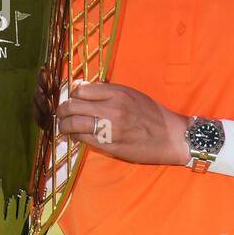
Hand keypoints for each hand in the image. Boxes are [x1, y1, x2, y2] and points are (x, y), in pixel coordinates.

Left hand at [56, 80, 189, 164]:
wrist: (172, 137)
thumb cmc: (152, 114)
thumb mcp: (132, 94)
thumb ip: (108, 92)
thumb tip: (82, 90)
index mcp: (117, 93)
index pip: (80, 89)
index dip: (72, 94)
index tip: (71, 98)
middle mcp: (112, 109)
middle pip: (71, 105)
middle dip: (61, 110)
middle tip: (61, 114)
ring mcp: (109, 128)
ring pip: (72, 123)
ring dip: (64, 125)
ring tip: (65, 127)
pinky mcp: (109, 145)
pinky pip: (82, 139)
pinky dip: (74, 137)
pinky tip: (76, 136)